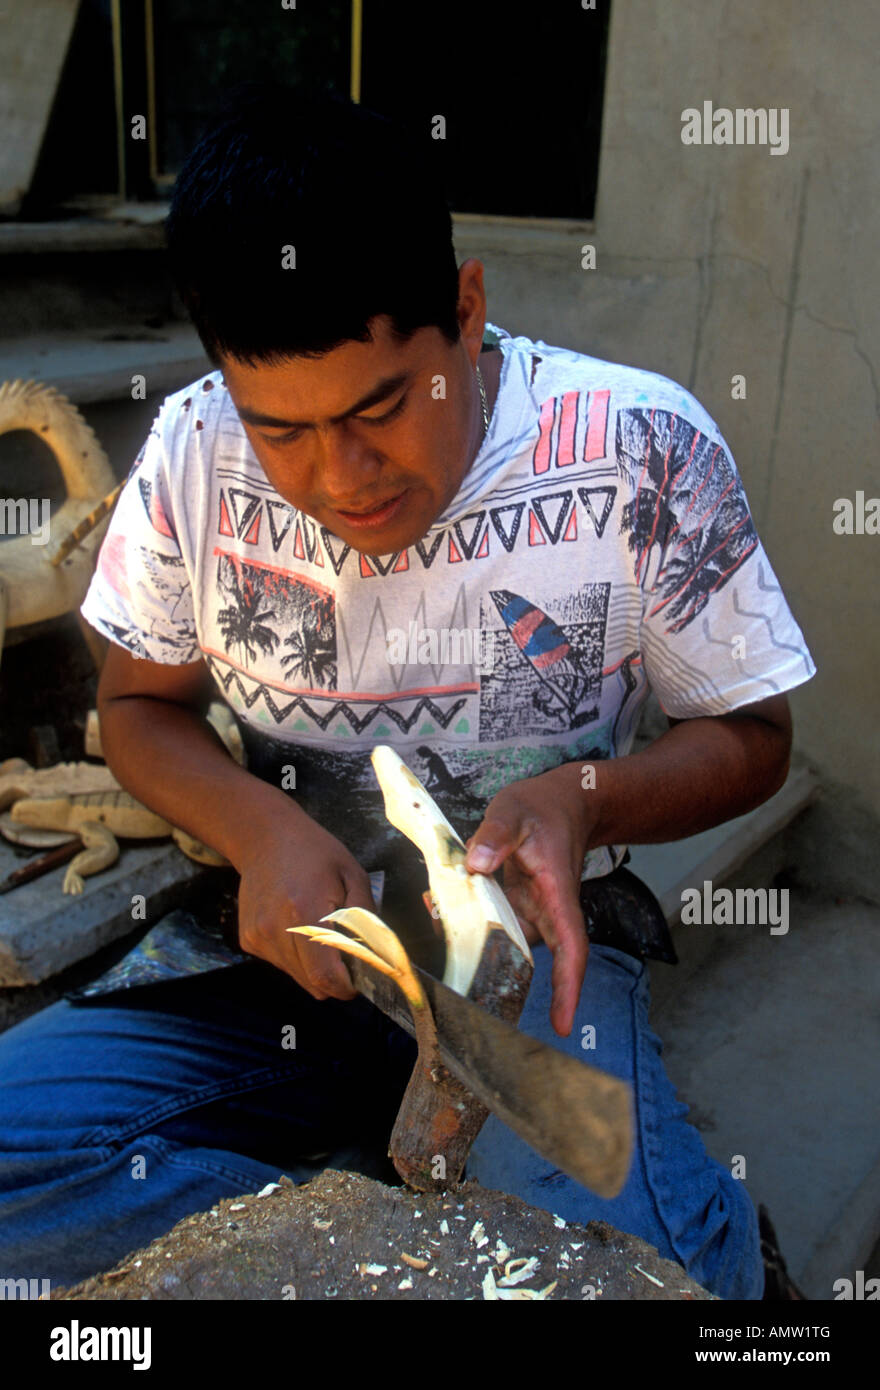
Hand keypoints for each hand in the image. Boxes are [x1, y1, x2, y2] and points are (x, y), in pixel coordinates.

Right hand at [235, 805, 374, 1001]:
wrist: (265, 837)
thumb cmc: (315, 852)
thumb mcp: (352, 874)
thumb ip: (366, 918)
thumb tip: (379, 957)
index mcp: (305, 911)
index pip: (326, 976)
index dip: (347, 986)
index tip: (360, 979)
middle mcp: (276, 929)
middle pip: (313, 984)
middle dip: (336, 980)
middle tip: (347, 954)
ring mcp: (258, 936)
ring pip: (298, 978)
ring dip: (316, 968)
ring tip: (320, 932)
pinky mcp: (248, 940)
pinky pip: (282, 965)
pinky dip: (297, 957)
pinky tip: (297, 927)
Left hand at [464, 765, 596, 1036]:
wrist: (563, 803)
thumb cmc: (543, 808)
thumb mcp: (515, 810)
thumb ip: (495, 835)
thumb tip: (475, 866)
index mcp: (557, 892)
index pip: (570, 947)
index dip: (568, 987)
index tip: (562, 1024)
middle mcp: (548, 909)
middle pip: (541, 960)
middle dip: (513, 988)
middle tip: (478, 1012)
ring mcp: (531, 909)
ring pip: (509, 945)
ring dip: (479, 956)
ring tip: (443, 953)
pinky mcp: (515, 905)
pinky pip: (493, 925)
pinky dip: (468, 927)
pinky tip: (439, 913)